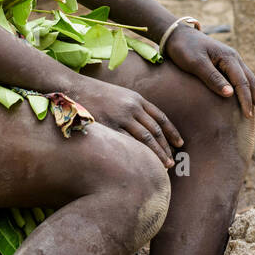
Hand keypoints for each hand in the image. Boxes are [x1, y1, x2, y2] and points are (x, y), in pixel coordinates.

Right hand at [65, 77, 181, 166]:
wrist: (74, 88)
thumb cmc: (95, 94)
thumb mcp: (119, 95)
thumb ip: (133, 107)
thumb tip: (144, 125)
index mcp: (137, 99)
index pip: (160, 117)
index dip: (172, 132)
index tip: (179, 144)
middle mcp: (132, 107)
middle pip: (155, 130)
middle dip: (166, 147)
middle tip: (171, 162)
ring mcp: (121, 116)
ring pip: (145, 138)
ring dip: (156, 154)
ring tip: (162, 167)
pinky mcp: (109, 125)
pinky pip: (127, 142)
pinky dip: (136, 154)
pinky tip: (140, 163)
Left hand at [164, 27, 254, 121]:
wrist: (177, 35)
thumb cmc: (184, 49)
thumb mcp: (195, 63)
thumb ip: (212, 77)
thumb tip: (230, 94)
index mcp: (228, 58)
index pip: (242, 83)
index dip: (246, 100)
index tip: (249, 116)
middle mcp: (234, 59)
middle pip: (252, 82)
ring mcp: (232, 61)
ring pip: (251, 80)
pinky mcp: (227, 64)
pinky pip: (244, 78)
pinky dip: (253, 88)